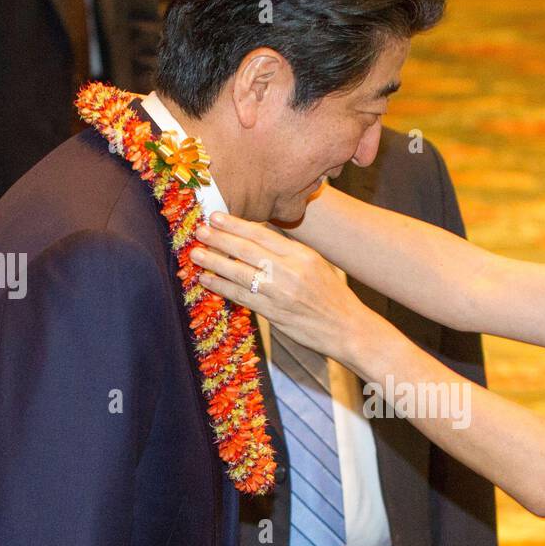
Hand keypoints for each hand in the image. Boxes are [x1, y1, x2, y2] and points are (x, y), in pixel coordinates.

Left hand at [191, 213, 377, 367]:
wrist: (348, 328)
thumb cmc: (332, 297)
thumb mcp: (316, 266)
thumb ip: (289, 253)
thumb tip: (258, 237)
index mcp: (302, 255)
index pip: (263, 234)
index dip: (236, 225)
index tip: (216, 217)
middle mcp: (290, 271)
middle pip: (247, 250)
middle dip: (220, 239)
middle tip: (199, 230)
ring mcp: (281, 293)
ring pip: (240, 273)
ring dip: (214, 262)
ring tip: (195, 253)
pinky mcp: (274, 313)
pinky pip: (242, 297)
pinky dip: (222, 287)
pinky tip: (207, 280)